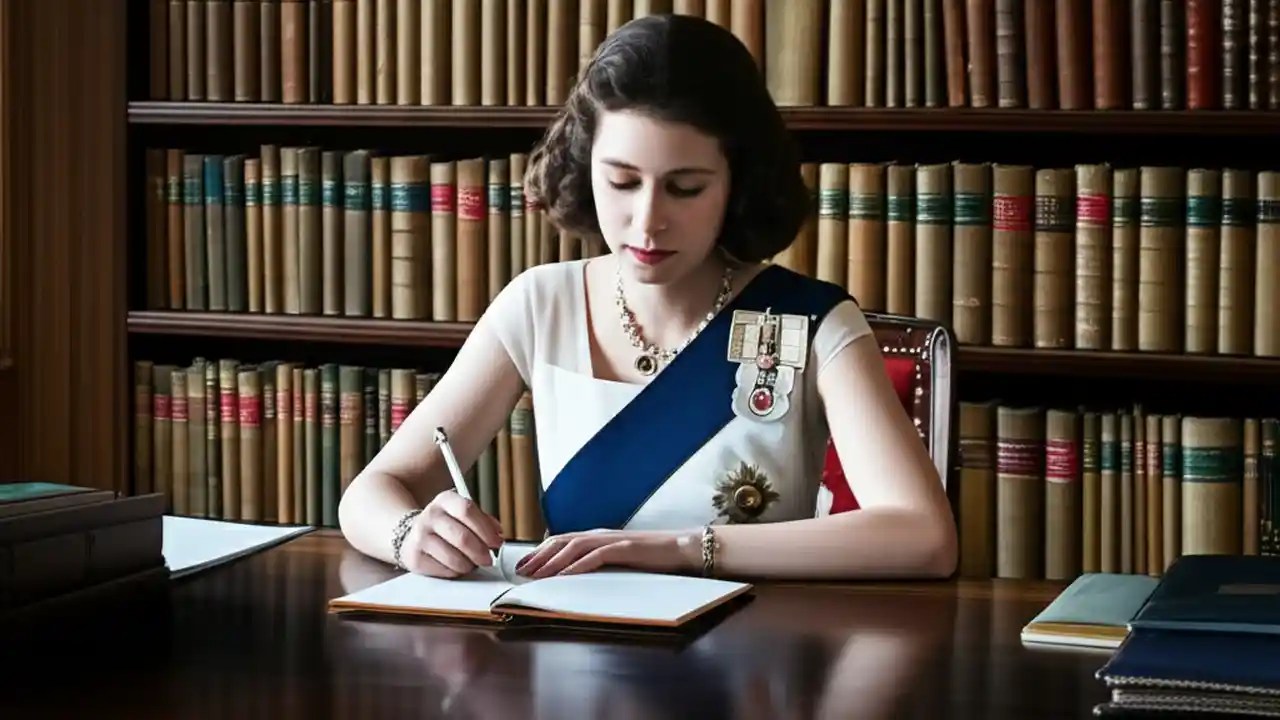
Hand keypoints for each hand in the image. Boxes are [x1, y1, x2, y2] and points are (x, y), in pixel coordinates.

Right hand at [401, 491, 503, 577]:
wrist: (412, 535)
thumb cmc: (446, 525)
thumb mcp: (462, 514)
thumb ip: (483, 521)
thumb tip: (498, 535)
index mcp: (445, 500)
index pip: (467, 510)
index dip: (485, 529)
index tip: (497, 542)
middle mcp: (430, 516)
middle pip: (462, 537)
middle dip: (480, 552)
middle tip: (488, 559)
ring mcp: (420, 537)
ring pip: (454, 558)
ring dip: (469, 565)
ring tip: (471, 563)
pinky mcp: (414, 558)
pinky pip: (444, 570)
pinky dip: (456, 572)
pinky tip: (456, 566)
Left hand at [514, 529, 701, 578]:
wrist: (682, 548)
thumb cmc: (651, 557)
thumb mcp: (618, 560)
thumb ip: (598, 562)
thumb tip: (575, 574)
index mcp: (597, 537)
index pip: (561, 541)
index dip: (540, 552)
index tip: (523, 566)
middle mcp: (600, 535)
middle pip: (561, 541)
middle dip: (539, 556)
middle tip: (521, 571)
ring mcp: (612, 540)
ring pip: (574, 547)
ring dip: (552, 561)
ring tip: (537, 574)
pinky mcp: (625, 549)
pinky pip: (596, 556)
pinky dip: (578, 566)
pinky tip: (565, 575)